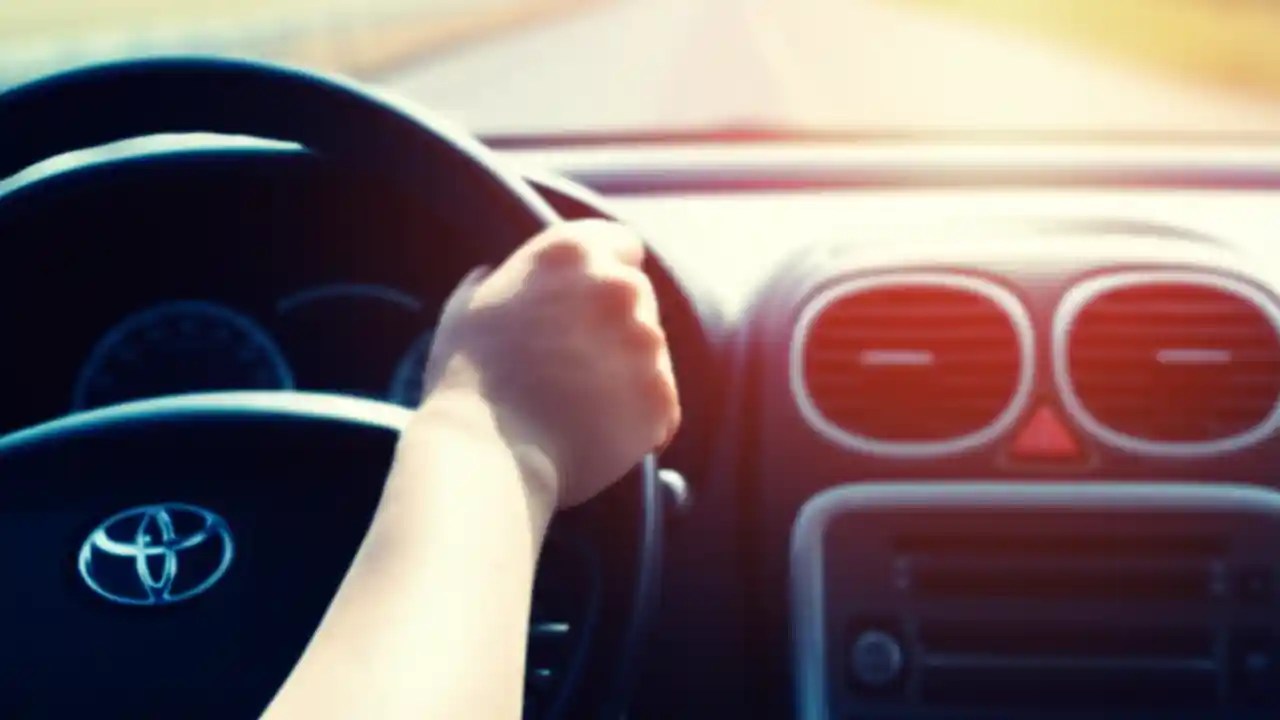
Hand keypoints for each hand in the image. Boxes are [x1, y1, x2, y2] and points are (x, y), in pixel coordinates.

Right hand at [417, 220, 680, 506]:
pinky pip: (660, 404)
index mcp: (572, 253)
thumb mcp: (469, 308)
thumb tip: (494, 272)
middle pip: (638, 296)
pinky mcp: (662, 396)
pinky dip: (638, 420)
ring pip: (651, 351)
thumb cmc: (468, 380)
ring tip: (580, 404)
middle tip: (576, 361)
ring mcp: (646, 343)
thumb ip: (497, 280)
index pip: (622, 244)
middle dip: (615, 323)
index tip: (591, 300)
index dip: (607, 271)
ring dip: (627, 371)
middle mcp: (619, 287)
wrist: (487, 453)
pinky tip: (596, 432)